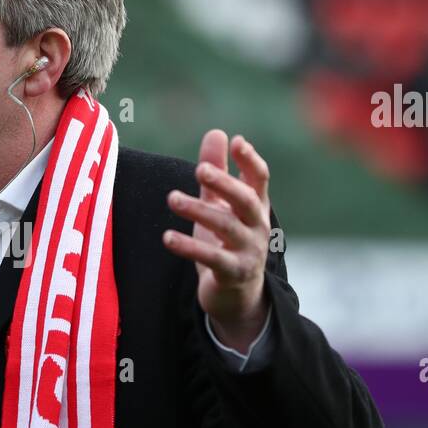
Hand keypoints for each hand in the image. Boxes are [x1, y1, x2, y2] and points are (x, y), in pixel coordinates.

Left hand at [162, 130, 270, 351]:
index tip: (237, 142)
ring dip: (199, 211)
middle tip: (199, 169)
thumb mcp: (221, 204)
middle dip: (225, 183)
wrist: (237, 295)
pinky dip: (190, 248)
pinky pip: (213, 259)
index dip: (250, 161)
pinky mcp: (234, 273)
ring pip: (227, 227)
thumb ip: (218, 171)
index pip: (260, 179)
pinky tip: (167, 238)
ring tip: (172, 198)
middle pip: (247, 201)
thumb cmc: (227, 242)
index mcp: (256, 207)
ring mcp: (249, 251)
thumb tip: (217, 132)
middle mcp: (258, 227)